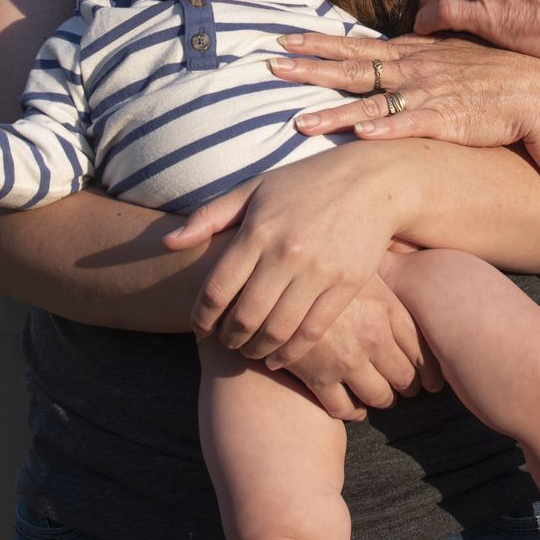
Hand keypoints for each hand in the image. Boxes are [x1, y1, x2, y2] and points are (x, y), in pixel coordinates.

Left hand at [164, 150, 404, 359]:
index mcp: (257, 230)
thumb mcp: (254, 189)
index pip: (217, 289)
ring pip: (277, 331)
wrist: (372, 182)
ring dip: (257, 350)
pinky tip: (280, 357)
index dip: (202, 317)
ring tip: (250, 352)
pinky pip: (312, 331)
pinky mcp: (346, 286)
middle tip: (226, 345)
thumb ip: (209, 216)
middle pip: (245, 317)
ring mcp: (318, 271)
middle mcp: (285, 253)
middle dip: (229, 339)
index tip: (199, 329)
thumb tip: (168, 243)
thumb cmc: (306, 183)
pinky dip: (291, 352)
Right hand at [269, 274, 438, 420]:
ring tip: (381, 396)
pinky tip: (351, 404)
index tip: (431, 379)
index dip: (430, 371)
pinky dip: (351, 411)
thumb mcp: (363, 266)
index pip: (423, 352)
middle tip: (408, 388)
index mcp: (385, 308)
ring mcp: (344, 360)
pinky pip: (342, 409)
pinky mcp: (316, 377)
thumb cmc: (322, 262)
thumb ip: (392, 284)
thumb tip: (425, 295)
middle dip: (409, 387)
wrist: (274, 273)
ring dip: (383, 400)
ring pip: (379, 398)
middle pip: (405, 378)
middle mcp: (370, 337)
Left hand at [272, 33, 539, 150]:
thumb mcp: (449, 49)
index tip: (282, 40)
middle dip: (309, 68)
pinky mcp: (445, 121)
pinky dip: (385, 130)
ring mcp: (426, 95)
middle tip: (270, 65)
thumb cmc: (492, 72)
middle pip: (351, 69)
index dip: (317, 43)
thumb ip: (417, 44)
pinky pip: (409, 126)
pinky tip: (360, 135)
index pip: (355, 46)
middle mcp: (411, 69)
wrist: (535, 90)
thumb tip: (392, 39)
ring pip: (371, 103)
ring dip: (334, 113)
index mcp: (410, 52)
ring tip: (298, 122)